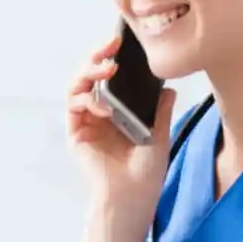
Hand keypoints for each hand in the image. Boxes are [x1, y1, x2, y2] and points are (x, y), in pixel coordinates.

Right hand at [66, 35, 176, 214]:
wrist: (132, 198)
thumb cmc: (146, 173)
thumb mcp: (159, 135)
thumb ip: (159, 111)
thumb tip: (168, 89)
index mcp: (117, 112)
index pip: (110, 78)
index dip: (112, 58)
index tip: (123, 43)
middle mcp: (98, 114)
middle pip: (90, 76)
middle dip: (97, 56)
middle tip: (110, 44)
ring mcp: (85, 123)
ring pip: (77, 86)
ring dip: (89, 72)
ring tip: (108, 68)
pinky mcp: (75, 134)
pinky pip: (74, 107)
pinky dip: (88, 100)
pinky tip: (105, 107)